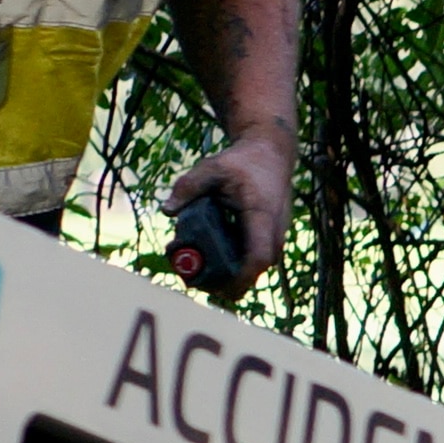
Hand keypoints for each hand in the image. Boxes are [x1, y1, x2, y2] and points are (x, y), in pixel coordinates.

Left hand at [165, 132, 293, 287]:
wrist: (271, 153)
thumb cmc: (242, 161)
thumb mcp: (212, 168)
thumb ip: (188, 187)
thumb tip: (167, 211)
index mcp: (261, 215)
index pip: (259, 256)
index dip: (241, 277)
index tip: (220, 289)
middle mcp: (274, 229)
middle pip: (258, 268)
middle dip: (231, 283)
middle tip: (198, 284)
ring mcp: (276, 233)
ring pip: (258, 264)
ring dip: (234, 274)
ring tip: (202, 274)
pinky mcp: (270, 234)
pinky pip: (256, 256)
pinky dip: (238, 263)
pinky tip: (213, 259)